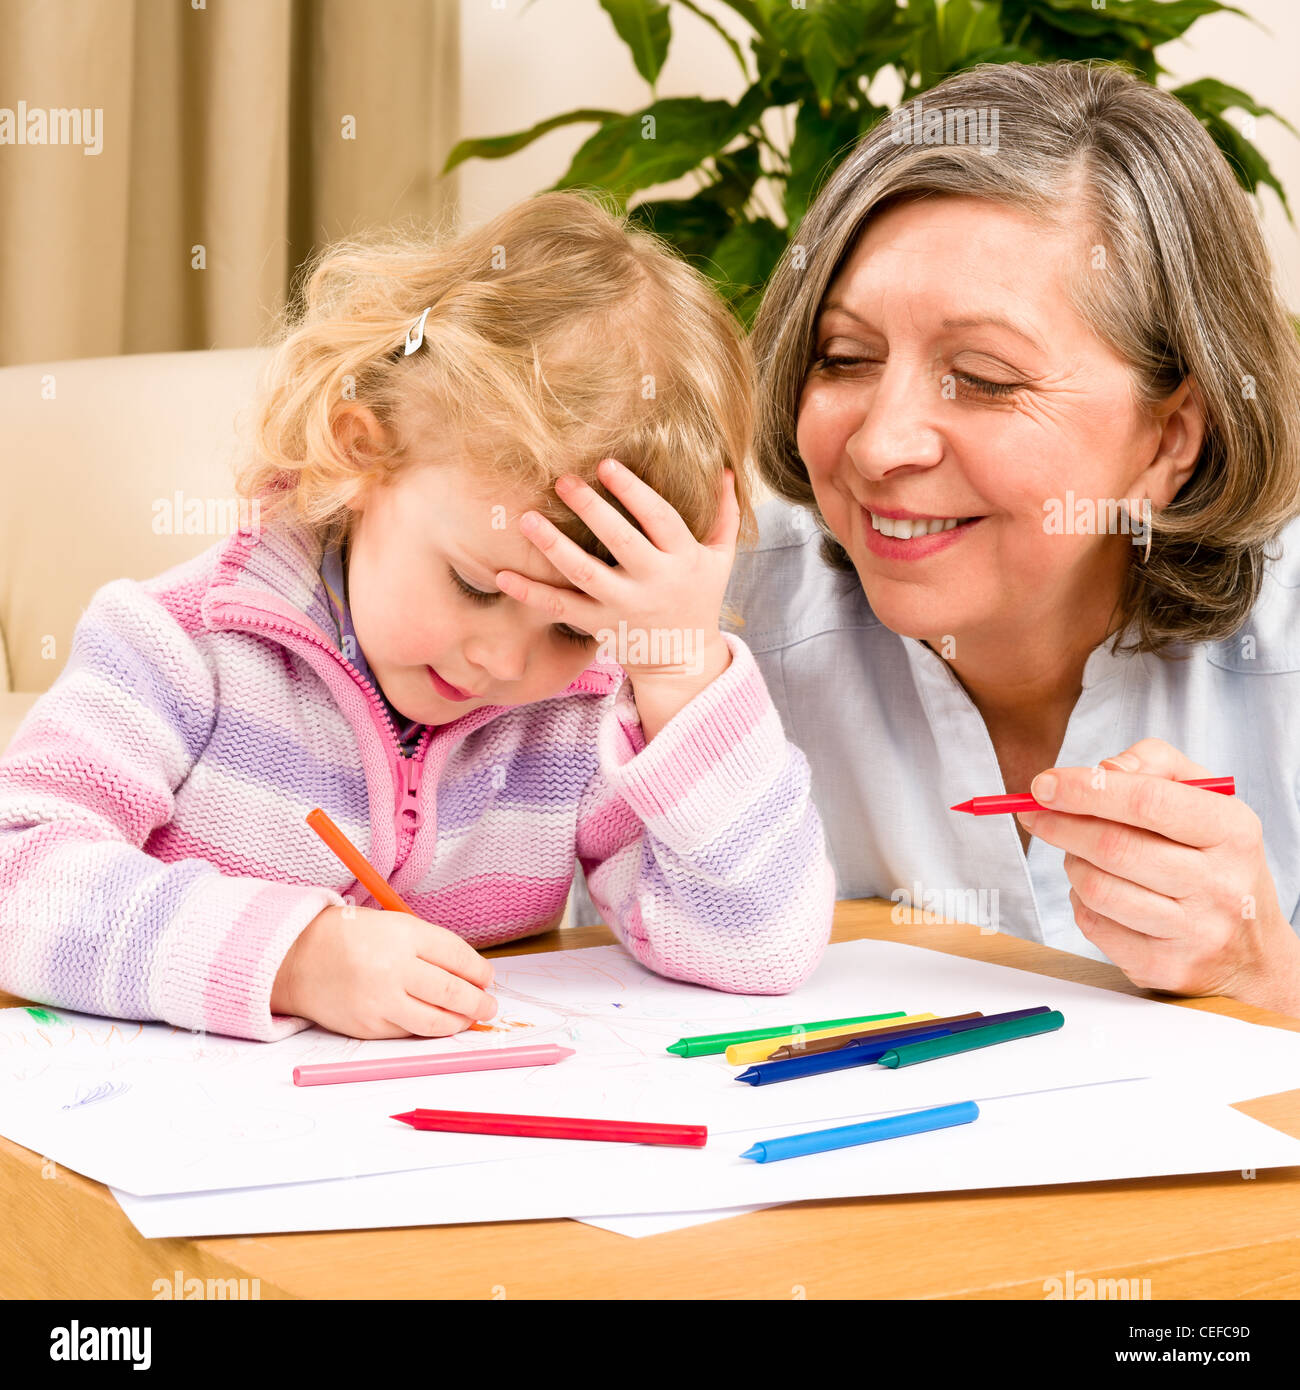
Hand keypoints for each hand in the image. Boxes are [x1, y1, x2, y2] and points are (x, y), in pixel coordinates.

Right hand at [271, 904, 498, 1038]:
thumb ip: (430, 948)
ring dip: (459, 1022)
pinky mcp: (369, 1026)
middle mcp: (393, 968)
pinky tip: (436, 1022)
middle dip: (478, 1002)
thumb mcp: (394, 926)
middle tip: (489, 1006)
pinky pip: (409, 1031)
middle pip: (451, 992)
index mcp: (404, 935)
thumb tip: (472, 976)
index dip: (479, 971)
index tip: (488, 978)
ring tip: (468, 1018)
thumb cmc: (353, 937)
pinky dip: (427, 1029)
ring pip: (435, 1021)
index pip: (457, 957)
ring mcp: (380, 1000)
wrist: (300, 958)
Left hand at [496, 459, 738, 738]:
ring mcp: (623, 605)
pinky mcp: (598, 624)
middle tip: (564, 480)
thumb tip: (727, 471)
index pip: (660, 519)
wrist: (683, 660)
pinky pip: (561, 608)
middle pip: (620, 542)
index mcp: (683, 560)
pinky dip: (531, 593)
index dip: (634, 492)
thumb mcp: (721, 559)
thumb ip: (724, 515)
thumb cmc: (699, 598)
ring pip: (585, 574)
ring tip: (528, 519)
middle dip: (591, 509)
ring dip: (554, 547)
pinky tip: (503, 576)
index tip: (607, 465)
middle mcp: (652, 583)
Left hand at [1017, 738, 1299, 1014]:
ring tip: (1076, 852)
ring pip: (1096, 887)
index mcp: (1232, 831)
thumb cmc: (1214, 858)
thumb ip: (1155, 764)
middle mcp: (1219, 884)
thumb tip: (1102, 770)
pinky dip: (1080, 900)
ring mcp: (1193, 932)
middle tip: (1034, 812)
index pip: (1147, 800)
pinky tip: (1096, 888)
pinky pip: (1094, 924)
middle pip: (1113, 846)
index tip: (1044, 784)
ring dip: (1070, 862)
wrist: (1250, 951)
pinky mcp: (1164, 966)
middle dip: (1060, 824)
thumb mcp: (1204, 798)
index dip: (1085, 789)